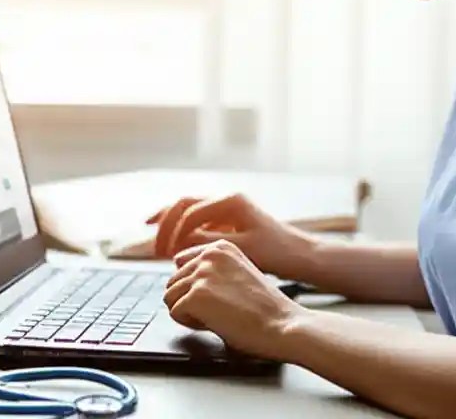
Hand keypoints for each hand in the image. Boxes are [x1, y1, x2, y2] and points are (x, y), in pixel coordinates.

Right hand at [146, 194, 316, 277]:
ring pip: (189, 208)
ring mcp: (227, 208)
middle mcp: (227, 199)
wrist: (301, 256)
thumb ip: (208, 245)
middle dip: (165, 223)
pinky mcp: (228, 220)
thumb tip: (178, 245)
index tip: (165, 253)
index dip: (173, 232)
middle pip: (184, 203)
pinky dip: (182, 229)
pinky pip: (197, 219)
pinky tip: (172, 243)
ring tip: (154, 239)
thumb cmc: (277, 253)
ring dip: (170, 223)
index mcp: (231, 201)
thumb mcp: (240, 249)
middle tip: (154, 246)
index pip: (190, 210)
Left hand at [163, 239, 304, 360]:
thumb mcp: (239, 274)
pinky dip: (190, 324)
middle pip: (173, 282)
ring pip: (170, 297)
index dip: (196, 287)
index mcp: (220, 247)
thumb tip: (179, 272)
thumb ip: (212, 270)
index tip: (217, 297)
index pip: (182, 264)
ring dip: (188, 312)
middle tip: (220, 310)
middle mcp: (209, 255)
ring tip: (217, 315)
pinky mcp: (196, 296)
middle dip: (189, 301)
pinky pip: (174, 313)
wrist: (283, 325)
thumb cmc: (266, 308)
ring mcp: (202, 274)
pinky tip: (215, 322)